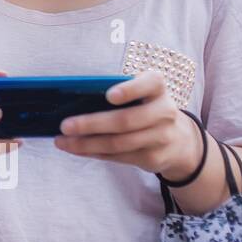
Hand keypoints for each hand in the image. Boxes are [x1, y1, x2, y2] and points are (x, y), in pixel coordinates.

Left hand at [54, 69, 202, 177]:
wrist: (179, 139)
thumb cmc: (146, 107)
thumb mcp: (141, 93)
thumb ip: (117, 92)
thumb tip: (72, 100)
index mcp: (157, 87)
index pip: (149, 83)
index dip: (129, 90)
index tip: (109, 95)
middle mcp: (164, 111)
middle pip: (125, 120)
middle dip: (91, 124)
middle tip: (64, 126)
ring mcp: (161, 137)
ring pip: (118, 143)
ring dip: (86, 143)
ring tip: (62, 141)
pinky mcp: (154, 158)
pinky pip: (118, 157)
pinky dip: (93, 153)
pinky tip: (76, 149)